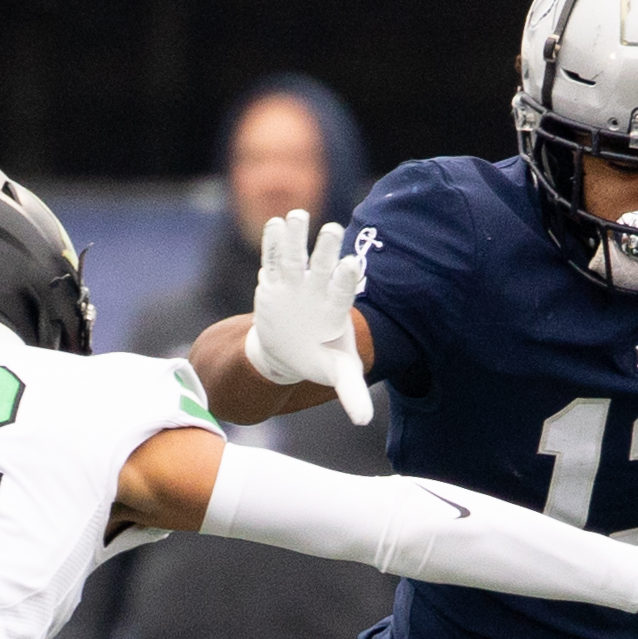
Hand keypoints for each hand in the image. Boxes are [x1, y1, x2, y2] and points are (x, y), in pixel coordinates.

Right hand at [245, 210, 373, 424]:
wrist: (289, 350)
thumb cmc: (319, 358)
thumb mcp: (336, 373)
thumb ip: (351, 392)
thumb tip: (365, 423)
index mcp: (334, 308)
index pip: (343, 289)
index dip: (347, 278)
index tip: (353, 265)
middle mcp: (317, 289)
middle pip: (323, 265)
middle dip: (326, 249)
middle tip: (332, 229)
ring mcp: (295, 283)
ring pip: (296, 256)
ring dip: (297, 236)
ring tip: (296, 216)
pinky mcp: (273, 282)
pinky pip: (272, 259)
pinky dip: (272, 243)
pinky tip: (274, 224)